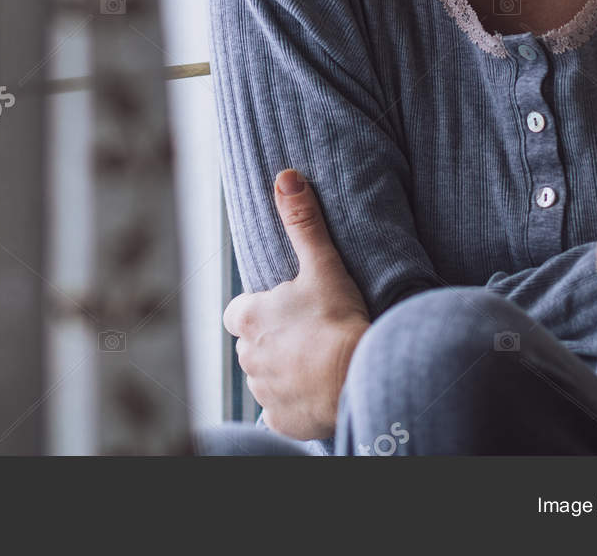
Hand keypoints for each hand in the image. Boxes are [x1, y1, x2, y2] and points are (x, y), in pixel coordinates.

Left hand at [222, 169, 370, 439]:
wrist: (359, 378)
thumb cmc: (339, 319)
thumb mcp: (322, 264)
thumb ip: (303, 222)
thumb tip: (286, 177)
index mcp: (248, 318)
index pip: (237, 312)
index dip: (258, 308)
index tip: (285, 307)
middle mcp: (246, 356)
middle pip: (252, 344)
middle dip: (272, 339)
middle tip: (309, 332)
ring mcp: (262, 390)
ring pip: (265, 376)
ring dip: (283, 369)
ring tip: (317, 360)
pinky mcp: (280, 419)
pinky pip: (279, 410)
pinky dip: (293, 402)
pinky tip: (315, 391)